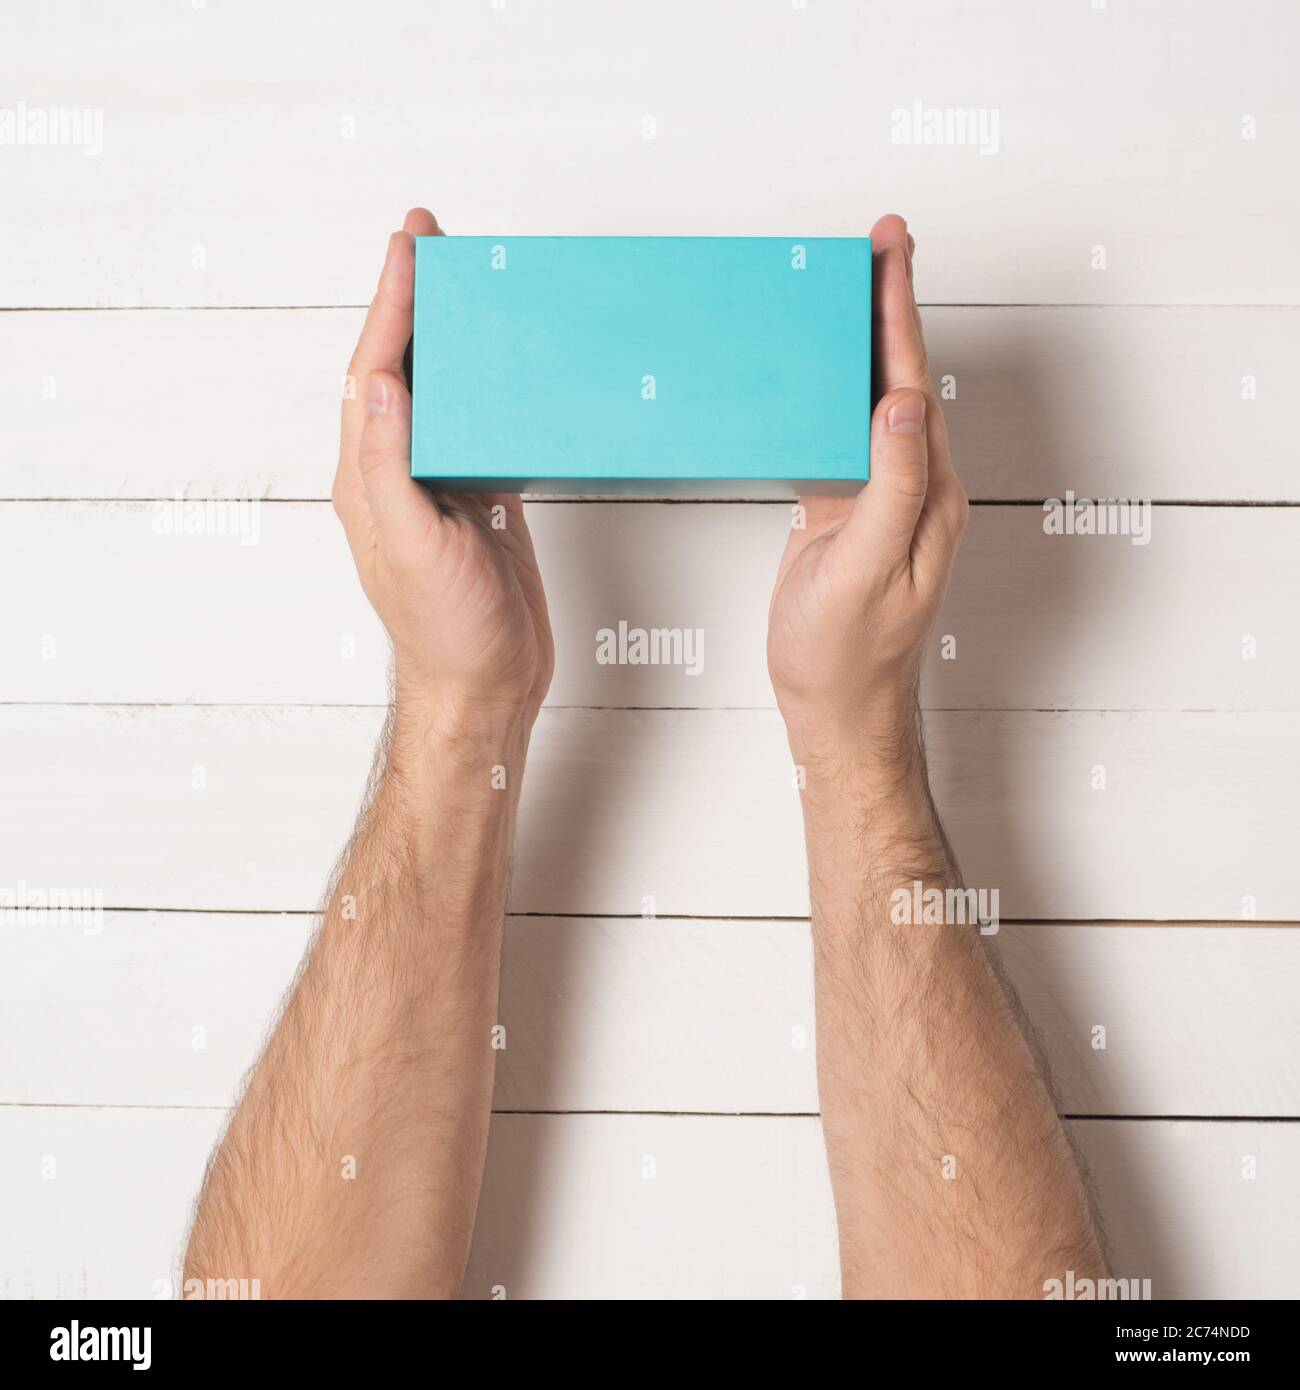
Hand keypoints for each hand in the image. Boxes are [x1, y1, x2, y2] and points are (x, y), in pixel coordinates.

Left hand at [332, 209, 553, 732]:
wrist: (485, 686)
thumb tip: (380, 383)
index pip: (374, 370)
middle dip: (412, 299)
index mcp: (369, 477)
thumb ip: (390, 466)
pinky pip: (483, 427)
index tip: (410, 247)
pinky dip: (494, 388)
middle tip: (433, 240)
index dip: (390, 303)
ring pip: (444, 392)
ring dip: (453, 337)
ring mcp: (441, 486)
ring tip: (471, 285)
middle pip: (403, 365)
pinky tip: (511, 367)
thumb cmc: (445, 632)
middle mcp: (399, 473)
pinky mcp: (481, 501)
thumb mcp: (411, 546)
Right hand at [767, 214, 967, 761]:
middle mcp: (909, 484)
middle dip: (886, 303)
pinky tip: (805, 368)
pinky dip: (819, 391)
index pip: (912, 381)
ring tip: (839, 284)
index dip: (899, 310)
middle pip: (896, 374)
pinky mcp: (841, 509)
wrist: (834, 709)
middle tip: (874, 239)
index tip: (890, 248)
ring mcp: (875, 495)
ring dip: (853, 340)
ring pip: (864, 398)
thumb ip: (889, 489)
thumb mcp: (868, 572)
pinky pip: (834, 432)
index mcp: (926, 492)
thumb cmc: (849, 655)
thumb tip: (897, 405)